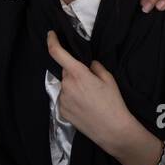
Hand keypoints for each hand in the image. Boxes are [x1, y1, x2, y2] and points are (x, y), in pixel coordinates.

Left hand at [45, 30, 137, 156]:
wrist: (112, 129)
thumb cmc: (113, 103)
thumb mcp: (109, 80)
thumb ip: (96, 67)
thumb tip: (89, 65)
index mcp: (78, 74)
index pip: (58, 53)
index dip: (52, 41)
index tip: (51, 34)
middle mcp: (66, 85)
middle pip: (67, 72)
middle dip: (76, 73)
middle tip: (91, 83)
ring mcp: (62, 99)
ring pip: (66, 86)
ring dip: (74, 87)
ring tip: (90, 99)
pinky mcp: (62, 111)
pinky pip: (65, 98)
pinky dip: (73, 99)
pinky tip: (85, 107)